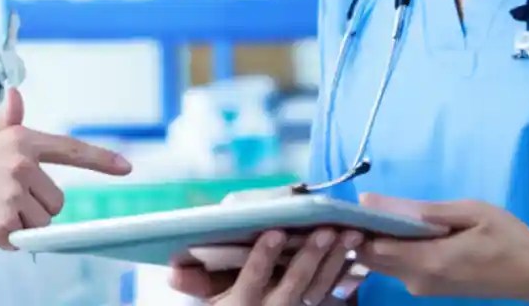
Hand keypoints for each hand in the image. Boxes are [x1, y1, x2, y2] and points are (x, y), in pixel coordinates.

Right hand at [0, 88, 131, 248]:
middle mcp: (19, 162)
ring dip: (21, 225)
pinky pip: (22, 238)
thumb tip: (16, 96)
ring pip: (43, 222)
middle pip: (57, 200)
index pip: (69, 149)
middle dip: (34, 207)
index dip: (101, 160)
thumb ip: (4, 121)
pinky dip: (6, 239)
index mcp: (18, 139)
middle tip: (0, 200)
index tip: (126, 168)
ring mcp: (12, 191)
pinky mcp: (2, 219)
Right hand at [170, 228, 364, 305]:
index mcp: (241, 304)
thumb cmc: (226, 305)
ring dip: (336, 260)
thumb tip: (172, 269)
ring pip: (320, 288)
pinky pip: (334, 291)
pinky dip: (345, 268)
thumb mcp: (207, 298)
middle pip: (295, 285)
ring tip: (350, 233)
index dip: (263, 257)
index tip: (274, 233)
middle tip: (325, 230)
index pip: (253, 279)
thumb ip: (194, 281)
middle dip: (310, 257)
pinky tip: (356, 247)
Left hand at [356, 193, 528, 299]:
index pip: (372, 247)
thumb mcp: (468, 212)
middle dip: (360, 234)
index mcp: (429, 261)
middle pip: (370, 258)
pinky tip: (398, 230)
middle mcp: (419, 281)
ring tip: (381, 214)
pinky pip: (396, 268)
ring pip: (381, 265)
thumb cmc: (508, 238)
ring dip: (374, 241)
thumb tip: (370, 201)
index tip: (350, 206)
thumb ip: (418, 209)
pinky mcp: (429, 289)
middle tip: (362, 208)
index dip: (357, 227)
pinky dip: (390, 250)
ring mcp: (423, 288)